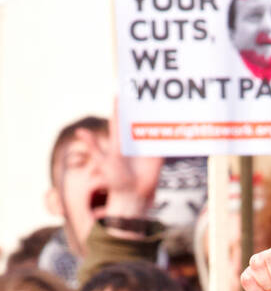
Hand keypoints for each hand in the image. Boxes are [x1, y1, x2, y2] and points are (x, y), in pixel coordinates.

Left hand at [104, 102, 161, 221]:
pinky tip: (170, 122)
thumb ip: (94, 147)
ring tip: (157, 103)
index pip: (118, 120)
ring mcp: (145, 148)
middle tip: (141, 93)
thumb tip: (79, 131)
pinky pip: (162, 141)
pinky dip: (166, 133)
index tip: (118, 93)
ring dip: (153, 117)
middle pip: (135, 120)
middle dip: (138, 108)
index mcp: (119, 141)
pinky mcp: (156, 155)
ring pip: (149, 128)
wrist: (133, 197)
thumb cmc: (115, 182)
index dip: (117, 107)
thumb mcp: (103, 163)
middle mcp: (132, 142)